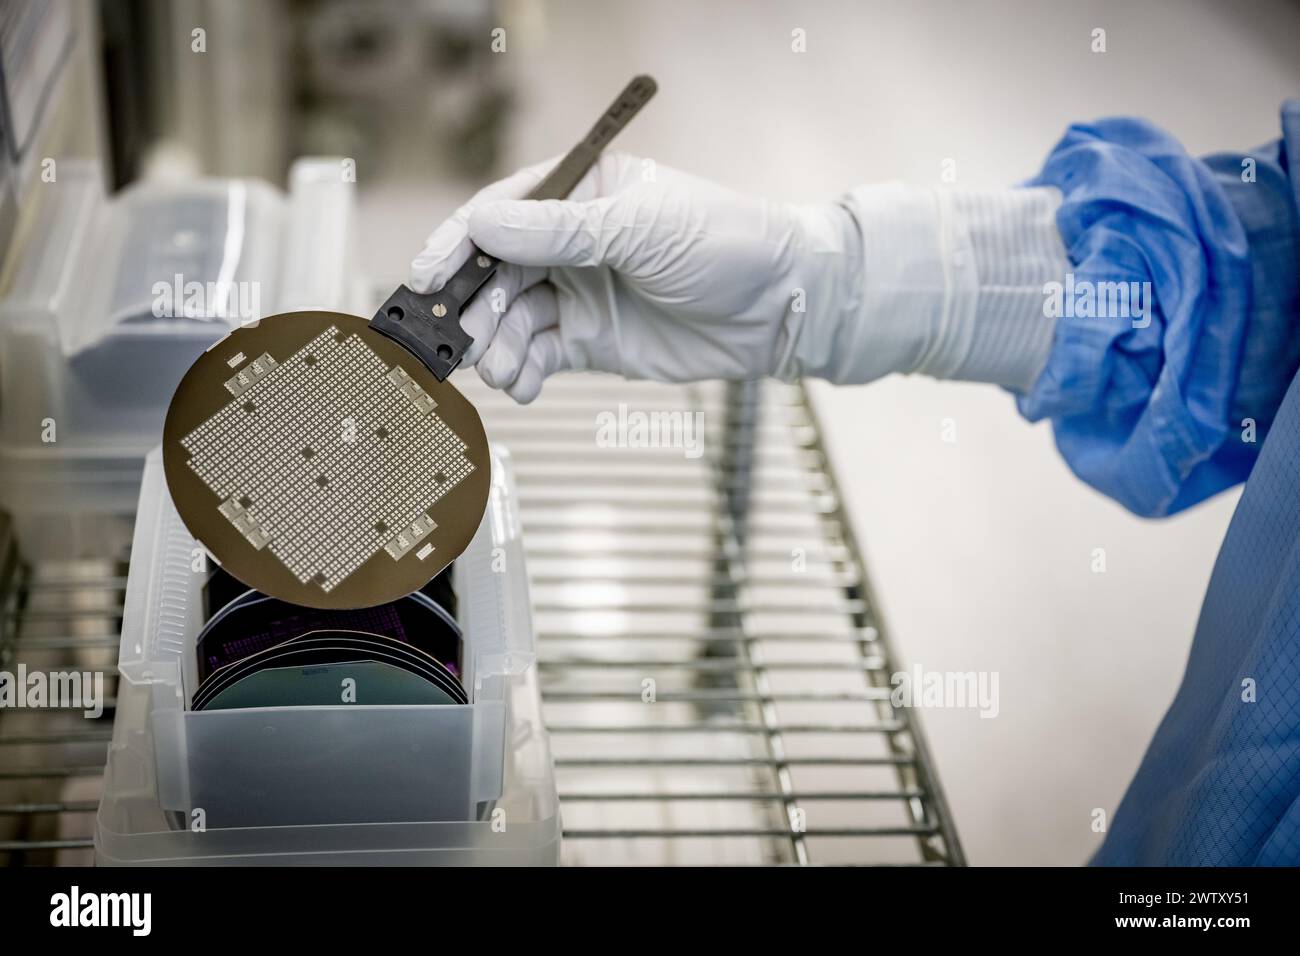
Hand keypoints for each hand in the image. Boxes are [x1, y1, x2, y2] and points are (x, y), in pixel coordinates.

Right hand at [410, 152, 859, 401]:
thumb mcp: (640, 226)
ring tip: (500, 368)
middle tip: (455, 338)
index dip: (457, 243)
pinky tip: (523, 384)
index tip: (427, 275)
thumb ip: (560, 231)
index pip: (499, 213)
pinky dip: (523, 371)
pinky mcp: (591, 340)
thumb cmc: (724, 242)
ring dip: (495, 345)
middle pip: (494, 271)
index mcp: (577, 193)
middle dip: (471, 306)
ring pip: (510, 319)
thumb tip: (483, 227)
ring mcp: (578, 292)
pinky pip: (539, 354)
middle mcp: (568, 242)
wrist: (779, 306)